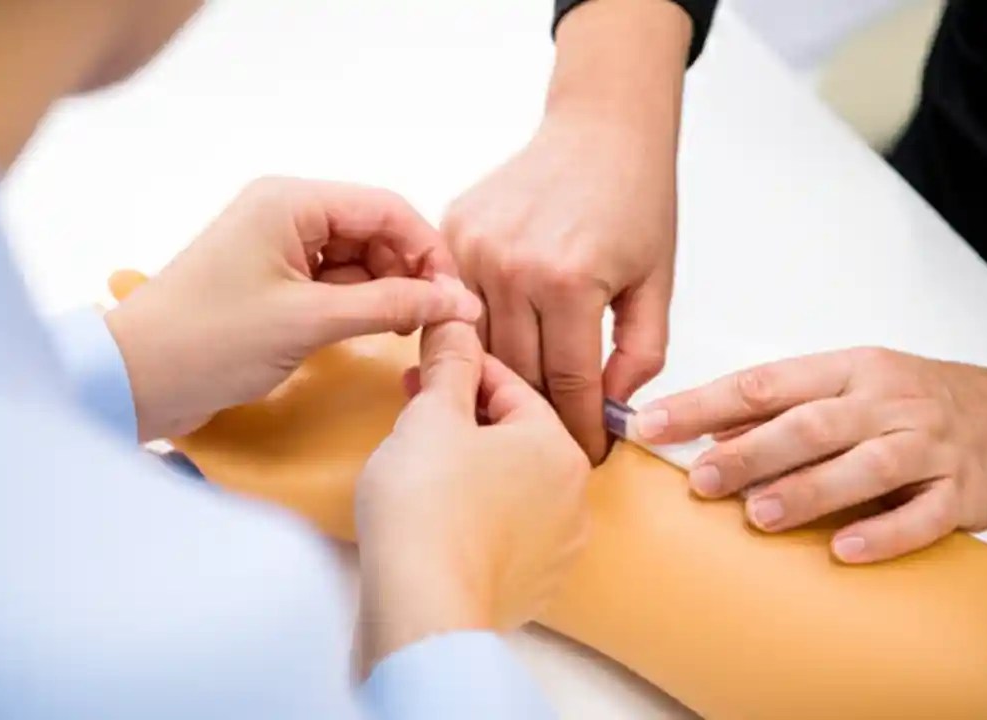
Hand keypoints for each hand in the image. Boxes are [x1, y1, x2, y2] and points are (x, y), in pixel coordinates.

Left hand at [105, 177, 481, 440]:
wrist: (132, 380)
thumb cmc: (208, 341)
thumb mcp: (309, 322)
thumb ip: (390, 308)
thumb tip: (458, 304)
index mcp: (290, 201)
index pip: (386, 208)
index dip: (428, 250)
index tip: (454, 297)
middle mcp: (285, 213)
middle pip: (375, 231)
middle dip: (411, 273)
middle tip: (439, 321)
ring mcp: (277, 248)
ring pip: (358, 260)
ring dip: (388, 292)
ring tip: (412, 333)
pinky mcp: (272, 283)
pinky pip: (334, 284)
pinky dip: (360, 306)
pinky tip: (379, 333)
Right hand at [356, 322, 588, 668]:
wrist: (422, 609)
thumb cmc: (427, 509)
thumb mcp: (431, 416)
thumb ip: (450, 362)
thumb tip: (457, 319)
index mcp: (556, 445)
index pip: (511, 384)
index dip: (462, 367)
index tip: (428, 364)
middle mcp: (571, 495)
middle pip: (514, 434)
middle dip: (462, 415)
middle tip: (415, 406)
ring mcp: (555, 546)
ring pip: (510, 482)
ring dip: (469, 462)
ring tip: (420, 459)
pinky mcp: (530, 584)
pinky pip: (502, 529)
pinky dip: (473, 512)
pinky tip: (435, 512)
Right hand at [443, 0, 689, 461]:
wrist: (601, 129)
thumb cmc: (634, 197)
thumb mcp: (657, 282)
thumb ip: (640, 354)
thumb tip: (610, 407)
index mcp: (568, 281)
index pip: (567, 383)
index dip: (580, 428)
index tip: (589, 453)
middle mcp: (511, 266)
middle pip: (517, 373)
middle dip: (542, 415)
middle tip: (559, 442)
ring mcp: (474, 247)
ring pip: (480, 345)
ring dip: (504, 379)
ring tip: (527, 406)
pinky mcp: (453, 231)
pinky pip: (458, 303)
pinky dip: (478, 331)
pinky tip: (499, 351)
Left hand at [634, 348, 986, 563]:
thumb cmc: (915, 403)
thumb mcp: (848, 386)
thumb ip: (781, 408)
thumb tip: (707, 433)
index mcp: (849, 370)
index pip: (765, 382)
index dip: (705, 405)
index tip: (654, 425)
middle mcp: (887, 402)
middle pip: (811, 425)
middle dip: (751, 452)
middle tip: (704, 480)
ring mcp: (928, 446)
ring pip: (865, 467)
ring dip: (808, 491)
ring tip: (760, 515)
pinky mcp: (962, 491)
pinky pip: (922, 516)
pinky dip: (883, 533)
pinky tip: (844, 550)